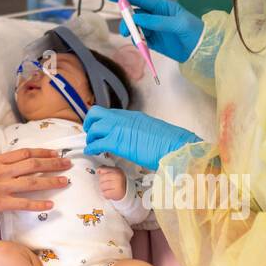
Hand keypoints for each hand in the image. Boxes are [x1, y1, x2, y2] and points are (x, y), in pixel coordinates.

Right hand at [0, 148, 71, 221]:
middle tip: (67, 163)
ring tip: (65, 181)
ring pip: (32, 182)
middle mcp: (0, 171)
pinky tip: (50, 204)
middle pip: (32, 164)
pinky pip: (23, 203)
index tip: (54, 151)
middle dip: (52, 163)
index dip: (42, 151)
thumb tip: (8, 166)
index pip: (23, 152)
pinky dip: (38, 204)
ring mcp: (0, 187)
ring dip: (51, 181)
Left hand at [83, 106, 198, 171]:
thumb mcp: (150, 130)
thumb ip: (138, 130)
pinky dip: (92, 147)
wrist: (175, 146)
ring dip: (90, 137)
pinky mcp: (118, 142)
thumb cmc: (168, 142)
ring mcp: (119, 129)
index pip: (109, 113)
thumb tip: (133, 137)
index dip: (100, 120)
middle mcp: (123, 118)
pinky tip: (93, 152)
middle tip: (91, 134)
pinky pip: (97, 143)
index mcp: (132, 115)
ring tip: (93, 145)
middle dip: (89, 123)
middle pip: (96, 113)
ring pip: (93, 127)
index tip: (98, 128)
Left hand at [96, 167, 126, 200]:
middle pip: (101, 178)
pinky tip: (109, 192)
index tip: (98, 173)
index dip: (99, 171)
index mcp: (117, 170)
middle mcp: (118, 177)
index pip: (102, 169)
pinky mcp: (117, 193)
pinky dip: (105, 194)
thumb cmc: (118, 180)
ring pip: (102, 186)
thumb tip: (98, 170)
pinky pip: (105, 194)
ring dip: (102, 189)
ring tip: (107, 188)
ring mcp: (118, 185)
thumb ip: (105, 169)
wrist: (127, 190)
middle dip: (101, 181)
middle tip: (105, 183)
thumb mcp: (114, 172)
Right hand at [105, 0, 203, 62]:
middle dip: (126, 20)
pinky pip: (140, 40)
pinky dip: (137, 42)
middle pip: (134, 14)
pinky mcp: (153, 42)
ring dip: (131, 31)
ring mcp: (153, 29)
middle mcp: (155, 16)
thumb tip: (136, 17)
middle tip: (125, 29)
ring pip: (135, 28)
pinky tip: (141, 45)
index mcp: (161, 6)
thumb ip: (156, 21)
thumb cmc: (194, 31)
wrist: (202, 50)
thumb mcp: (178, 23)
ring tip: (132, 38)